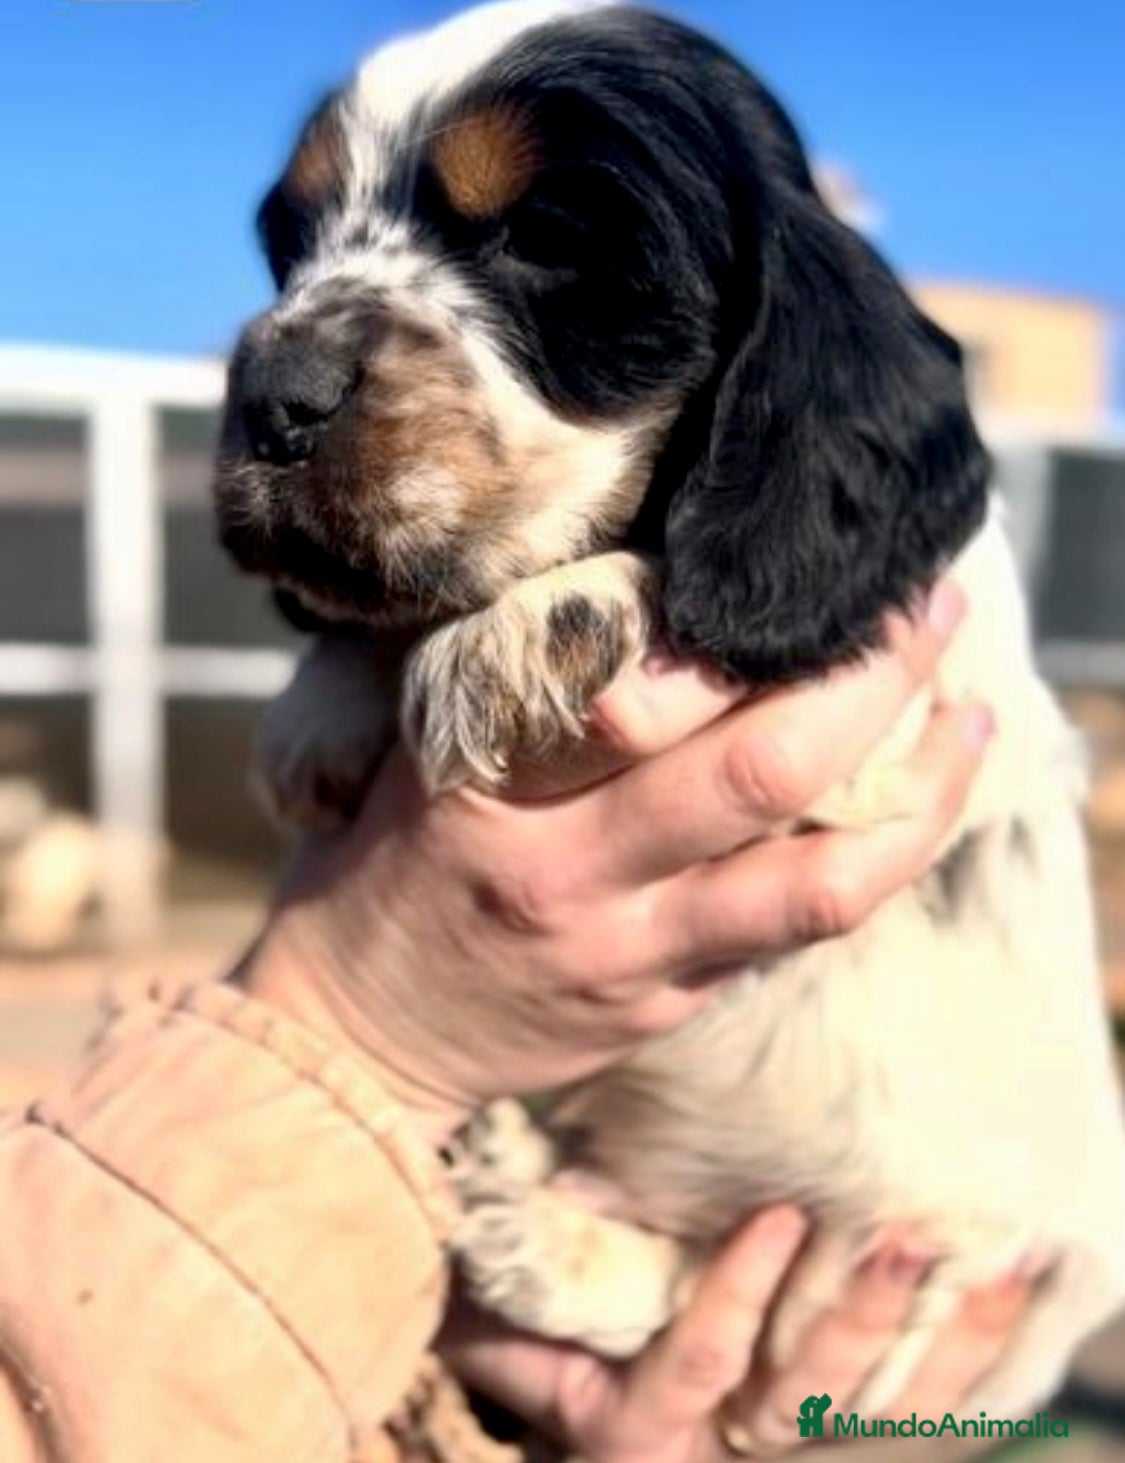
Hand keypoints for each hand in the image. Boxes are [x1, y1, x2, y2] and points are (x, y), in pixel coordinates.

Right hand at [240, 580, 986, 1141]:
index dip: (744, 630)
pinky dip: (868, 866)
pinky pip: (794, 935)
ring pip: (815, 885)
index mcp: (493, 794)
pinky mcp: (667, 1009)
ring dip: (915, 799)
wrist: (355, 1044)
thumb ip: (528, 692)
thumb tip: (655, 602)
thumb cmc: (381, 872)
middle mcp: (573, 878)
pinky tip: (911, 810)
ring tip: (968, 725)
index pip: (638, 694)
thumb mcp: (423, 758)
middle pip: (758, 774)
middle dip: (868, 683)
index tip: (809, 570)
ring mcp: (632, 959)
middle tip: (929, 611)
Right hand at [440, 1207, 1032, 1460]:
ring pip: (888, 1415)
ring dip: (944, 1340)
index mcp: (651, 1433)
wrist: (648, 1462)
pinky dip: (980, 1360)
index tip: (776, 1216)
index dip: (739, 1297)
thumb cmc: (577, 1395)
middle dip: (858, 1317)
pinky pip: (931, 1420)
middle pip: (809, 1396)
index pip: (701, 1363)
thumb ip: (507, 1321)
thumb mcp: (534, 1369)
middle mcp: (737, 1455)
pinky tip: (1014, 1286)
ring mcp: (807, 1462)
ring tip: (985, 1256)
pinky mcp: (859, 1451)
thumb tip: (469, 1242)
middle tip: (901, 1234)